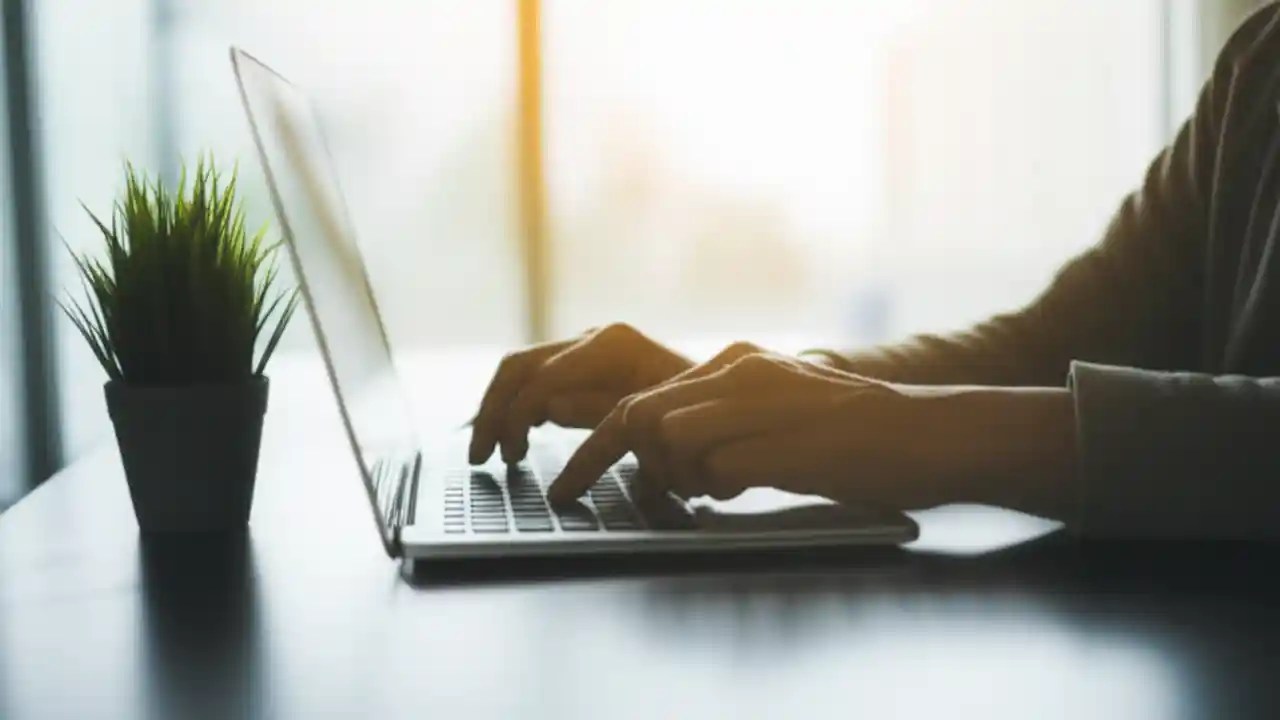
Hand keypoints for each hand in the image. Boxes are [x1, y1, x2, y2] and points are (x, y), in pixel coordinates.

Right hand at [469, 323, 691, 464]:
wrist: (730, 404)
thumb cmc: (697, 415)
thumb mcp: (650, 420)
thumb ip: (596, 411)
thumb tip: (548, 408)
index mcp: (610, 345)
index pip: (539, 379)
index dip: (514, 420)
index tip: (507, 458)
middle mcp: (595, 338)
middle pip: (520, 366)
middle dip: (494, 411)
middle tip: (482, 456)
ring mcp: (589, 347)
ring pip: (522, 370)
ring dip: (501, 410)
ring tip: (497, 453)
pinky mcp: (588, 364)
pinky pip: (538, 379)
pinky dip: (518, 407)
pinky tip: (516, 438)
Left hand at [546, 344, 1078, 518]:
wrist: (927, 433)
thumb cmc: (853, 435)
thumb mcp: (775, 413)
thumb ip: (721, 425)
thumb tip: (670, 457)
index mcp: (735, 363)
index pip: (640, 397)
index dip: (594, 440)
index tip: (568, 479)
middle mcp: (738, 372)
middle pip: (640, 414)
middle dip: (619, 460)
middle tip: (620, 491)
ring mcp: (759, 403)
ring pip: (668, 437)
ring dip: (679, 474)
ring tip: (722, 484)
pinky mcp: (782, 441)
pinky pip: (715, 470)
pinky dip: (718, 488)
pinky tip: (751, 486)